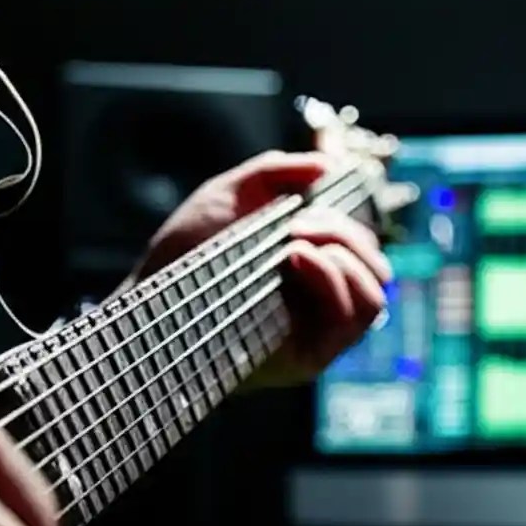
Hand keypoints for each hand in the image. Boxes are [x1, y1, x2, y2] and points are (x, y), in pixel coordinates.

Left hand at [130, 150, 391, 387]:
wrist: (150, 295)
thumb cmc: (183, 253)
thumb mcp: (229, 195)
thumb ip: (276, 173)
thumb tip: (328, 166)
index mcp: (311, 270)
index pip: (363, 250)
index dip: (351, 220)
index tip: (311, 201)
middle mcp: (319, 305)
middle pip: (375, 268)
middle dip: (345, 230)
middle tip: (298, 221)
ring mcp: (316, 334)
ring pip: (374, 295)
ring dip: (344, 254)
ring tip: (294, 242)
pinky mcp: (308, 358)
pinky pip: (353, 318)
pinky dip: (333, 277)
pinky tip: (296, 258)